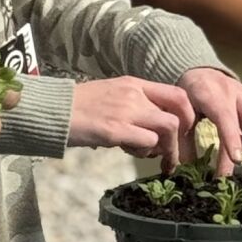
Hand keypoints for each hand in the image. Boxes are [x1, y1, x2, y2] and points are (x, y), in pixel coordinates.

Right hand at [69, 77, 195, 170]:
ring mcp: (126, 111)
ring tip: (154, 157)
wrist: (53, 110)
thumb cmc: (80, 106)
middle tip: (175, 153)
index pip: (177, 94)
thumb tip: (152, 130)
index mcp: (135, 84)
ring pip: (168, 127)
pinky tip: (131, 153)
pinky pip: (146, 142)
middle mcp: (134, 94)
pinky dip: (145, 152)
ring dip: (166, 148)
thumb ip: (135, 106)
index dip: (188, 115)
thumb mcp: (112, 95)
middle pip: (179, 112)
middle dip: (183, 136)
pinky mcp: (114, 130)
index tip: (183, 132)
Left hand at [179, 67, 241, 176]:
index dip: (232, 138)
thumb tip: (186, 168)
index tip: (236, 160)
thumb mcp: (180, 114)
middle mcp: (232, 91)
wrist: (199, 73)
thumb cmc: (188, 96)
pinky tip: (240, 141)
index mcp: (209, 93)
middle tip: (232, 164)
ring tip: (236, 150)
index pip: (225, 116)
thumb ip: (182, 139)